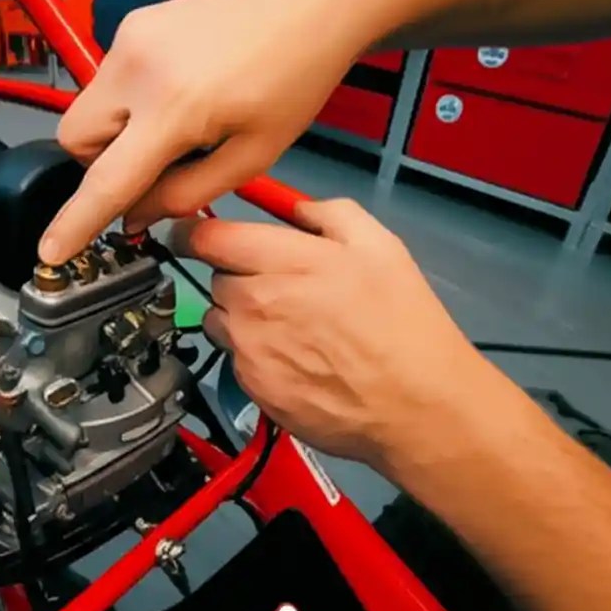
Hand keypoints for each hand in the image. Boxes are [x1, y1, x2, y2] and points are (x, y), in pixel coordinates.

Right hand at [39, 0, 390, 264]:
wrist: (310, 3)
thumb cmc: (295, 71)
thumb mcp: (252, 155)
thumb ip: (187, 194)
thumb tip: (137, 216)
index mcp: (174, 106)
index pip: (107, 180)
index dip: (75, 222)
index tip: (52, 250)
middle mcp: (140, 67)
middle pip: (77, 142)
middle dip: (102, 167)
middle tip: (153, 171)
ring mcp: (131, 40)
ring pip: (88, 111)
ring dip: (117, 134)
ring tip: (173, 129)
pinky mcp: (133, 26)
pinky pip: (108, 81)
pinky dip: (130, 103)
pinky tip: (177, 98)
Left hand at [175, 199, 489, 465]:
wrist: (415, 404)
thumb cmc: (402, 323)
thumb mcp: (380, 246)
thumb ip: (329, 214)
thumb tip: (292, 207)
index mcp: (282, 262)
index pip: (206, 238)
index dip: (195, 232)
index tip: (197, 234)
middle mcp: (254, 304)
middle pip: (213, 278)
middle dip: (236, 275)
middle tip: (280, 286)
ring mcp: (248, 349)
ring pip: (219, 319)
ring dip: (240, 316)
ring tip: (290, 326)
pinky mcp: (251, 387)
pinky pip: (235, 358)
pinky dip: (254, 353)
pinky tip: (295, 359)